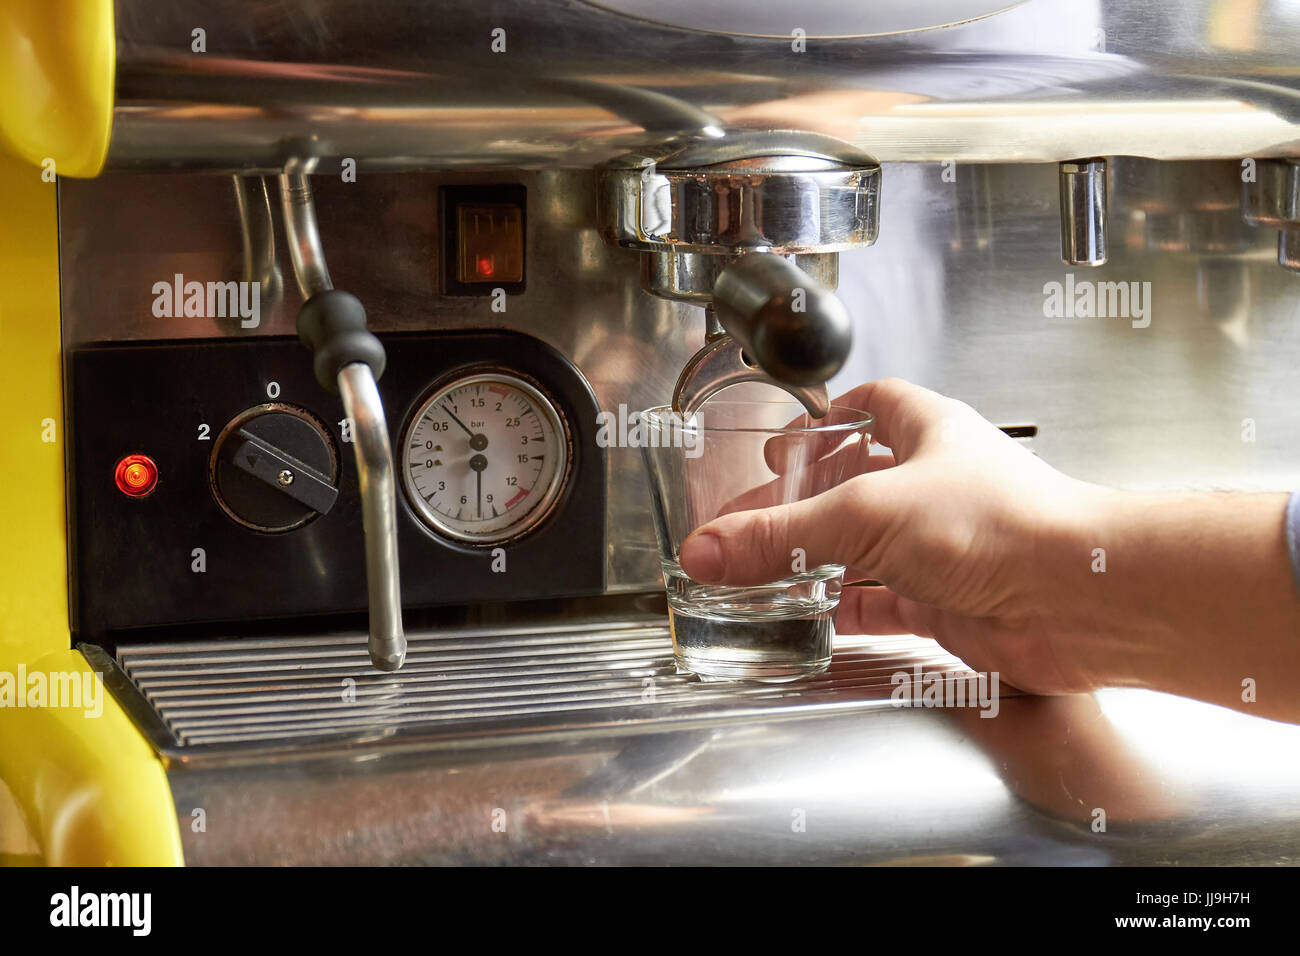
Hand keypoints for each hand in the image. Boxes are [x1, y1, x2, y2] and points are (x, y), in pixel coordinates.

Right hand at [677, 378, 1126, 695]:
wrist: (1079, 598)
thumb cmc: (1006, 523)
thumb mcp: (865, 513)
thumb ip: (779, 534)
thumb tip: (711, 546)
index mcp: (927, 432)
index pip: (869, 408)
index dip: (823, 421)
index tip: (782, 442)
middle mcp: (937, 485)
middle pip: (854, 486)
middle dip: (802, 504)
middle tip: (750, 519)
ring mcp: (942, 545)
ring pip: (863, 550)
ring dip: (817, 562)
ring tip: (762, 571)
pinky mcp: (947, 602)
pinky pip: (880, 604)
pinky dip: (844, 611)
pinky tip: (813, 618)